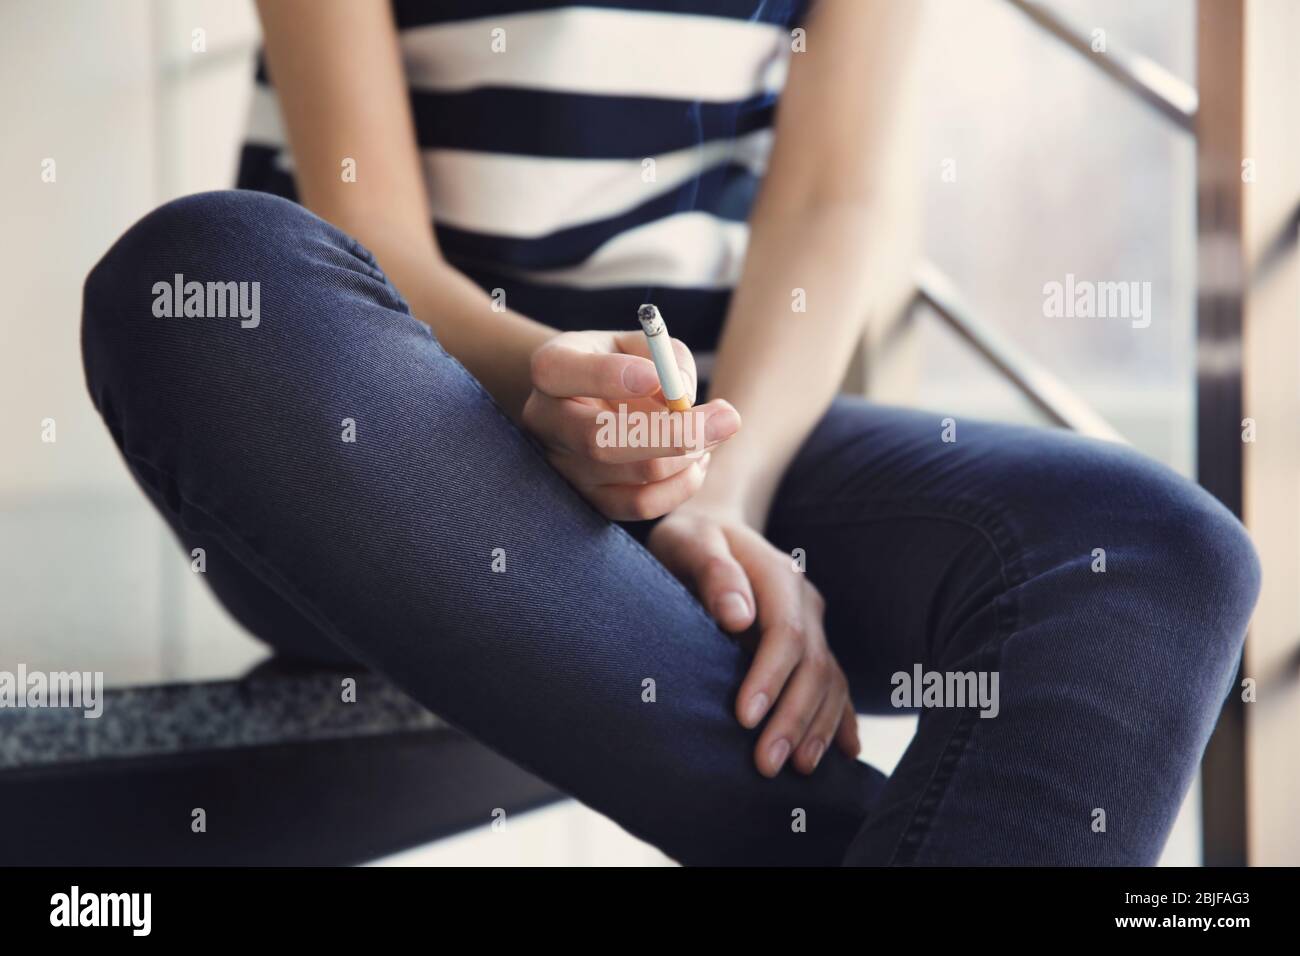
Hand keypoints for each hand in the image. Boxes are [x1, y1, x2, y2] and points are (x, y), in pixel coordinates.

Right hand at [523, 331, 740, 519]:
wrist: (597, 400)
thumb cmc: (624, 363)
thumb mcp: (642, 343)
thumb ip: (666, 357)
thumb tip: (685, 397)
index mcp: (552, 368)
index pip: (558, 371)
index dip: (608, 376)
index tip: (657, 377)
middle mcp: (545, 420)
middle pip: (597, 441)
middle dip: (672, 434)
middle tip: (727, 418)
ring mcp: (564, 466)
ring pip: (630, 478)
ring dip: (687, 458)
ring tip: (714, 433)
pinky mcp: (590, 499)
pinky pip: (640, 505)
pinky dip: (681, 485)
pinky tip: (697, 460)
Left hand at [648, 504, 859, 776]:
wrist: (711, 527)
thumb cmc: (690, 539)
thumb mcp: (688, 542)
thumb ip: (712, 572)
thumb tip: (737, 616)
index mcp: (779, 576)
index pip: (786, 634)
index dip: (770, 678)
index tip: (744, 718)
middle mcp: (806, 602)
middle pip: (813, 666)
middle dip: (794, 717)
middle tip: (767, 764)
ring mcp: (814, 624)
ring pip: (830, 681)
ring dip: (817, 727)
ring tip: (798, 769)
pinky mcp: (812, 644)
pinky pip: (835, 684)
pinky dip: (840, 718)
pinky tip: (844, 752)